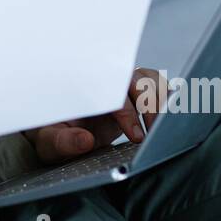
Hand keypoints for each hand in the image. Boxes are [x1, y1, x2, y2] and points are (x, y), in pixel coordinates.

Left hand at [22, 67, 167, 163]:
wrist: (55, 132)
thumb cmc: (51, 135)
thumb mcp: (48, 142)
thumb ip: (63, 142)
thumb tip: (85, 140)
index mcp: (85, 89)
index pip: (113, 94)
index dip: (128, 114)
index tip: (137, 138)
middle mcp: (105, 83)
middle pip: (138, 79)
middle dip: (151, 104)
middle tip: (156, 133)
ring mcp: (121, 87)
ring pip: (151, 79)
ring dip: (162, 100)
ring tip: (165, 128)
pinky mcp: (134, 96)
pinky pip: (156, 88)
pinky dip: (168, 98)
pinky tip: (172, 118)